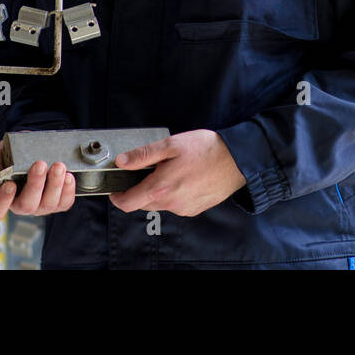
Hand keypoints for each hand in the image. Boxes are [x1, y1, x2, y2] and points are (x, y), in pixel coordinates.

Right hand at [0, 142, 76, 221]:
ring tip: (59, 166)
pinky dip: (68, 190)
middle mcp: (20, 205)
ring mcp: (39, 206)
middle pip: (26, 205)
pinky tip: (68, 176)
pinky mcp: (57, 203)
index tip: (10, 185)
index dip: (2, 201)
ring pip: (47, 204)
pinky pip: (64, 203)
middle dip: (35, 184)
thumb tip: (5, 175)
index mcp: (0, 196)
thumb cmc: (11, 155)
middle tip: (40, 164)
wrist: (30, 150)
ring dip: (54, 185)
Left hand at [109, 130, 246, 216]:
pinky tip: (186, 177)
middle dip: (141, 189)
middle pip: (144, 203)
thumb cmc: (207, 149)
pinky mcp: (194, 209)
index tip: (116, 189)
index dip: (118, 197)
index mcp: (161, 187)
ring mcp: (184, 209)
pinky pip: (176, 204)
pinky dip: (174, 194)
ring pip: (161, 204)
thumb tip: (122, 161)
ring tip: (174, 170)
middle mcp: (171, 203)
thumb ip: (144, 154)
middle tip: (151, 169)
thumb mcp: (171, 144)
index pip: (128, 203)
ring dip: (159, 191)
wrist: (238, 160)